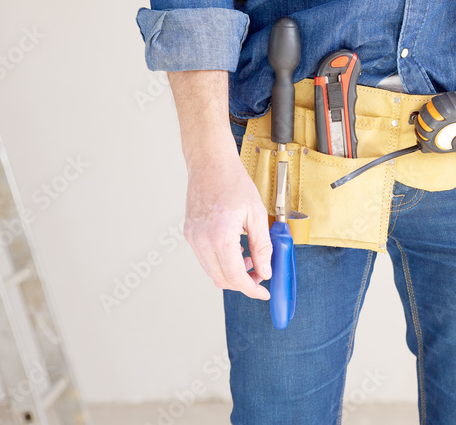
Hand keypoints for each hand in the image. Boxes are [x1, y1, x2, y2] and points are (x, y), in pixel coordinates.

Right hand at [183, 149, 273, 299]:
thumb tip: (265, 271)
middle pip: (221, 279)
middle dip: (243, 282)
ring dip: (232, 272)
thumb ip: (262, 247)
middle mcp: (201, 240)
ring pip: (212, 271)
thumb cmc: (234, 182)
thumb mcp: (257, 215)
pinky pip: (205, 258)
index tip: (263, 292)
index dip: (251, 289)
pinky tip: (236, 249)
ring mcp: (192, 238)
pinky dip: (221, 261)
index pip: (235, 277)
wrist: (211, 164)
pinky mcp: (189, 234)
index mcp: (220, 236)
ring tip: (250, 257)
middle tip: (260, 274)